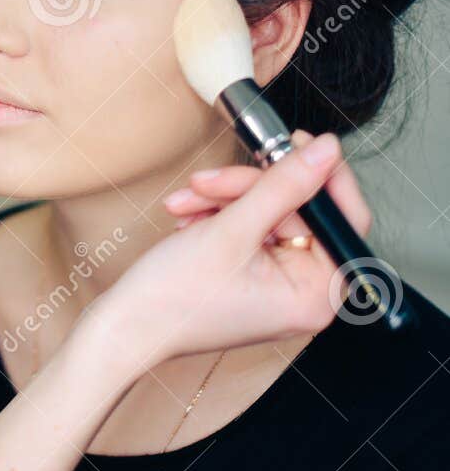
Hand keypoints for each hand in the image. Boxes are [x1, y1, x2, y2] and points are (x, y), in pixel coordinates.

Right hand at [90, 129, 372, 368]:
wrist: (126, 327)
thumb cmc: (175, 299)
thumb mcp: (233, 230)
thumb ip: (285, 186)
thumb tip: (328, 151)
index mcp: (315, 294)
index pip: (345, 219)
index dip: (324, 176)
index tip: (300, 143)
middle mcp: (304, 293)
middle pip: (299, 211)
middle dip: (248, 189)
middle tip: (211, 180)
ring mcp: (278, 286)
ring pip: (269, 214)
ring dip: (226, 199)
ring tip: (188, 201)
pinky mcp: (254, 278)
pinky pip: (250, 229)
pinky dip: (220, 216)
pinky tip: (190, 219)